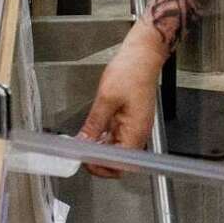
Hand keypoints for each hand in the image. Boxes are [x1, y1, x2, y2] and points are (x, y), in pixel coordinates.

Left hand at [77, 21, 168, 176]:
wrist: (143, 55)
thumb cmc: (131, 71)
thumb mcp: (106, 98)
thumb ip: (94, 124)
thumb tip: (82, 143)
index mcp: (135, 132)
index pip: (120, 166)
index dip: (101, 167)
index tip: (84, 160)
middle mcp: (138, 134)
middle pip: (119, 162)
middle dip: (99, 160)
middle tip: (80, 152)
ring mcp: (136, 128)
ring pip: (117, 151)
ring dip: (100, 150)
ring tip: (84, 143)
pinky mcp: (132, 121)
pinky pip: (118, 138)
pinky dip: (105, 140)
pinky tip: (93, 133)